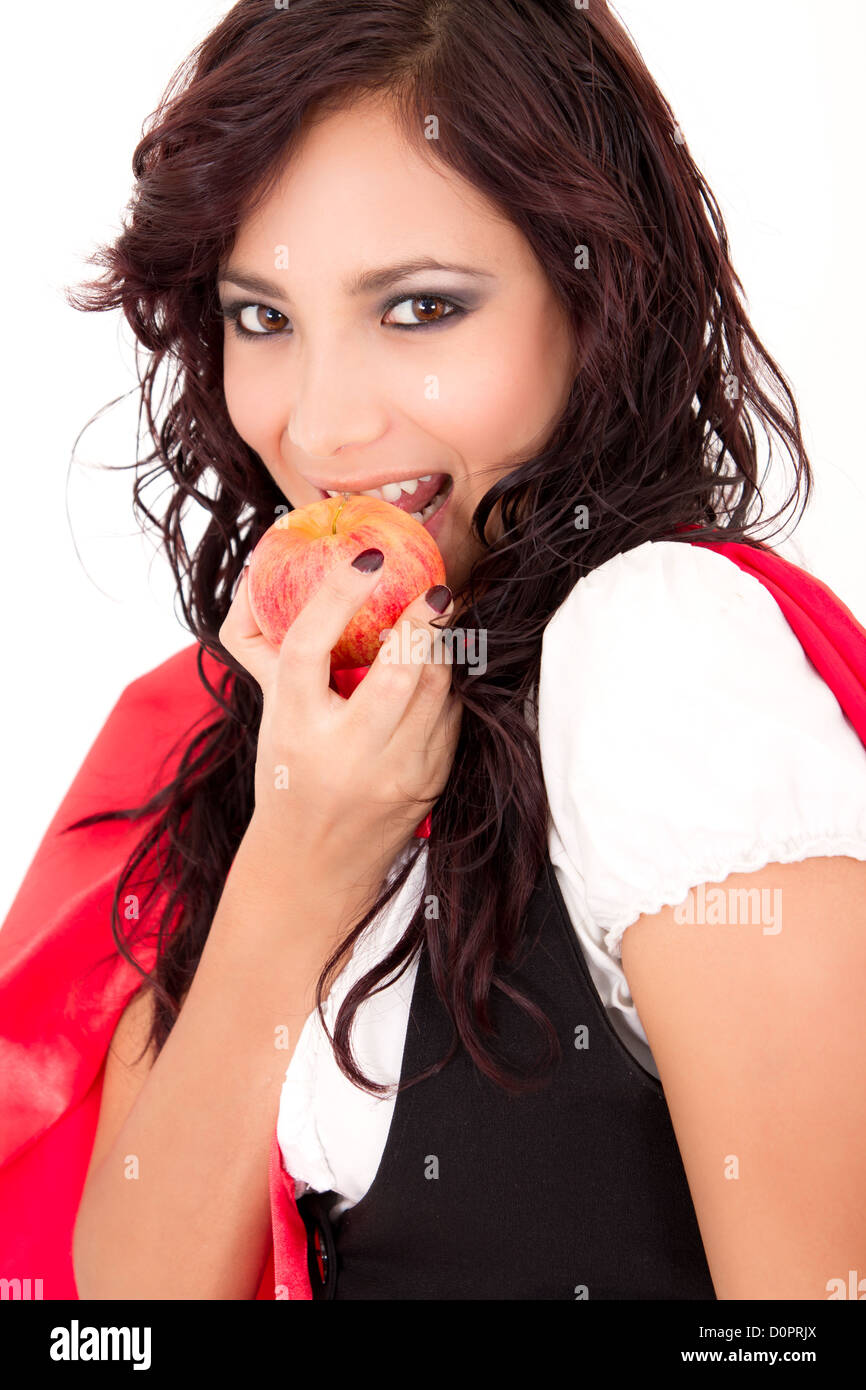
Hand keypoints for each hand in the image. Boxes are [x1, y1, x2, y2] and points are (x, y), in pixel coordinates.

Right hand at [218, 549, 462, 886]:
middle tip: (433, 588)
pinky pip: (451, 717)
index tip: (366, 557)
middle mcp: (345, 754)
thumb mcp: (270, 714)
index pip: (309, 648)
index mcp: (293, 727)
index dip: (338, 596)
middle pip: (397, 676)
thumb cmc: (287, 773)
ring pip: (436, 692)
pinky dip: (446, 687)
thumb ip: (262, 648)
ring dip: (439, 650)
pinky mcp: (429, 784)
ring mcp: (394, 774)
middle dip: (422, 624)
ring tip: (435, 623)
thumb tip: (259, 571)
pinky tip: (436, 672)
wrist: (314, 863)